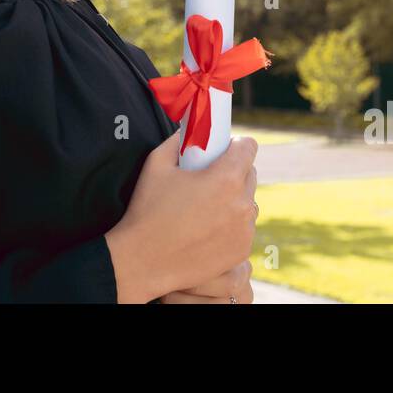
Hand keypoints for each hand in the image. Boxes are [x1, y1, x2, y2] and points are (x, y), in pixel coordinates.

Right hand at [105, 131, 258, 303]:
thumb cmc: (148, 211)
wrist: (143, 261)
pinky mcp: (240, 251)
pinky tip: (207, 227)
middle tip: (209, 177)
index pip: (248, 148)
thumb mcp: (156, 164)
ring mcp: (244, 230)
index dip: (235, 144)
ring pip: (247, 203)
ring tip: (206, 206)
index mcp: (226, 178)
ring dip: (234, 199)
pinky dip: (232, 224)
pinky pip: (243, 227)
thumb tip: (187, 131)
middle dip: (233, 171)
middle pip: (250, 174)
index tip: (223, 149)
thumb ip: (176, 141)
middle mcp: (242, 204)